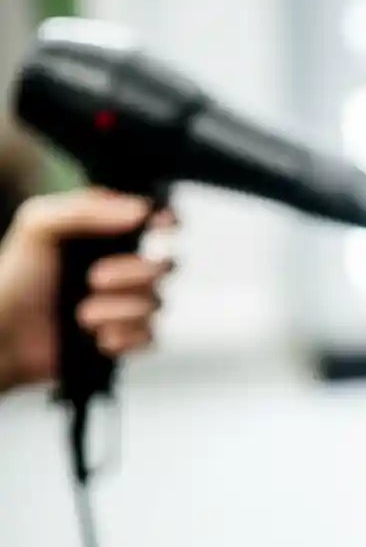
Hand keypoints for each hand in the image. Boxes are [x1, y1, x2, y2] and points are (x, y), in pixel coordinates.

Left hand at [0, 189, 173, 392]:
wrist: (2, 337)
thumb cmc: (13, 280)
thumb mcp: (38, 226)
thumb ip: (86, 208)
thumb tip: (141, 211)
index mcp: (105, 235)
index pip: (154, 221)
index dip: (168, 221)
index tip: (164, 226)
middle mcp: (121, 267)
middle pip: (165, 265)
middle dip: (133, 274)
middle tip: (94, 280)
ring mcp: (125, 304)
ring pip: (156, 303)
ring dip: (119, 311)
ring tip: (81, 316)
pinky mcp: (125, 337)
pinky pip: (150, 336)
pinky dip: (125, 337)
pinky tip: (96, 337)